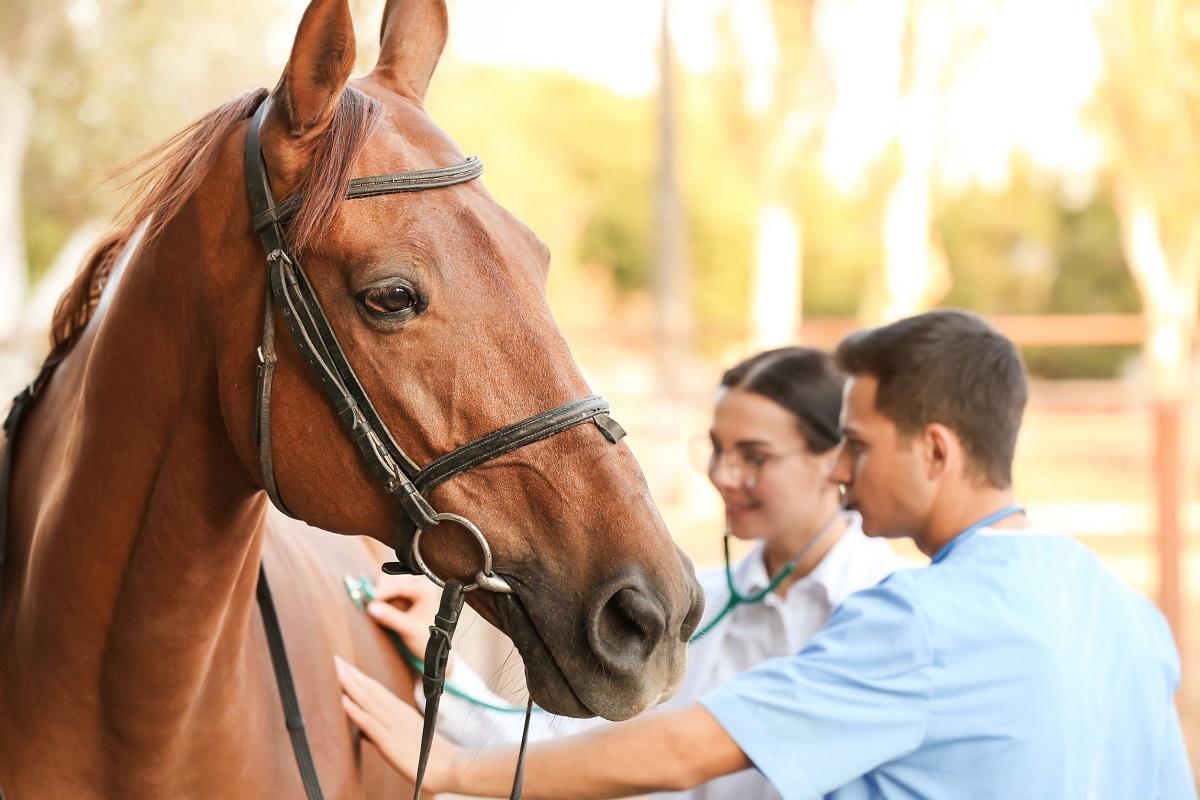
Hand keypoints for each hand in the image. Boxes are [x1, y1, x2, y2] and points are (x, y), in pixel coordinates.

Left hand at [335, 655, 459, 792]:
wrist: (450, 766)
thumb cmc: (430, 756)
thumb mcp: (407, 738)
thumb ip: (386, 730)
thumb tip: (363, 729)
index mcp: (401, 712)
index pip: (376, 689)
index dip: (359, 676)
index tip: (344, 664)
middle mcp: (396, 714)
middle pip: (370, 689)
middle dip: (351, 674)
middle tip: (334, 658)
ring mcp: (393, 726)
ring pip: (368, 700)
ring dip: (350, 684)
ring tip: (335, 669)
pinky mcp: (390, 742)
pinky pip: (370, 724)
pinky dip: (355, 711)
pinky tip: (343, 701)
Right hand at [366, 574, 443, 661]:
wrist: (435, 650)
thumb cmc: (427, 639)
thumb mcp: (407, 628)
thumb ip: (390, 617)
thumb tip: (371, 607)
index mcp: (424, 590)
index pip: (400, 586)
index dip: (382, 591)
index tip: (369, 599)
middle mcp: (419, 587)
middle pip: (393, 581)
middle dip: (380, 591)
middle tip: (368, 601)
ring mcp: (411, 593)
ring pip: (389, 587)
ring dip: (380, 596)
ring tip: (373, 607)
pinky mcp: (405, 600)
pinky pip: (389, 596)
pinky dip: (382, 601)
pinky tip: (378, 609)